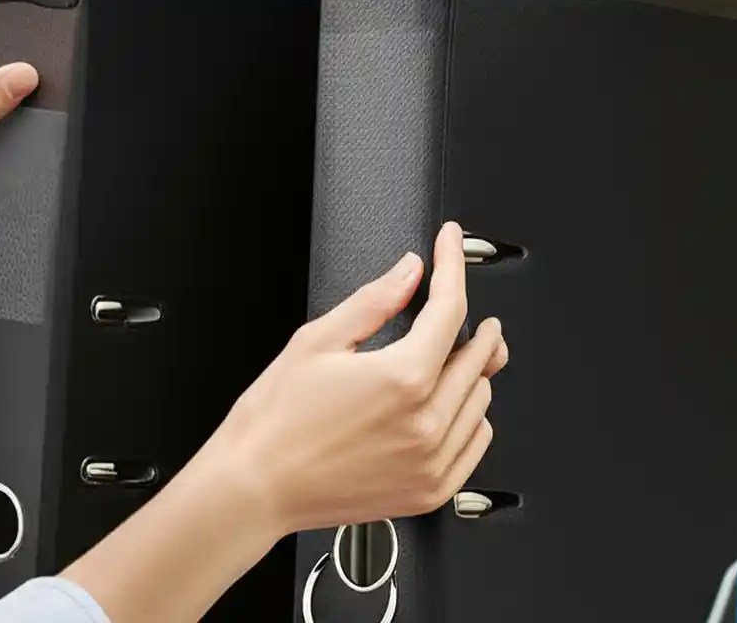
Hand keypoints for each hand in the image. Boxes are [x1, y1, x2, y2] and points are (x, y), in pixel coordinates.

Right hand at [211, 220, 505, 532]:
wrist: (254, 487)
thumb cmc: (273, 423)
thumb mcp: (317, 342)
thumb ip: (373, 301)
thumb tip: (408, 272)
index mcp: (402, 379)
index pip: (449, 308)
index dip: (453, 266)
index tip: (450, 246)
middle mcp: (426, 423)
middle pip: (477, 356)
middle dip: (471, 322)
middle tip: (457, 304)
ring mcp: (431, 461)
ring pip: (482, 400)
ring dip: (473, 372)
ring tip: (449, 357)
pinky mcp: (429, 490)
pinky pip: (475, 445)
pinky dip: (472, 418)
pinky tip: (450, 405)